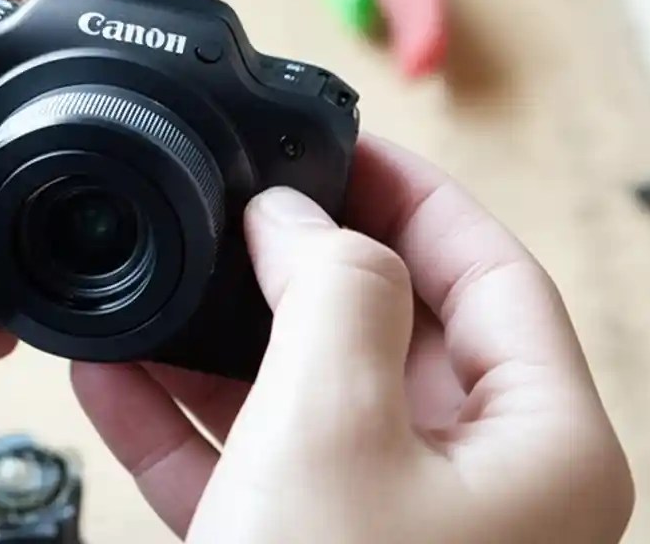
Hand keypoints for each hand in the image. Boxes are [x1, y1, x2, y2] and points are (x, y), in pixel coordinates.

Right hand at [73, 136, 633, 542]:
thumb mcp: (337, 426)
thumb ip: (334, 292)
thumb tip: (302, 220)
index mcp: (537, 446)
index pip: (489, 275)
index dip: (414, 195)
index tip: (340, 144)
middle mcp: (477, 489)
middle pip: (389, 334)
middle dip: (298, 270)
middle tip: (234, 207)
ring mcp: (385, 533)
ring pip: (304, 403)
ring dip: (219, 348)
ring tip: (156, 285)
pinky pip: (247, 471)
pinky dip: (181, 426)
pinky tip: (112, 377)